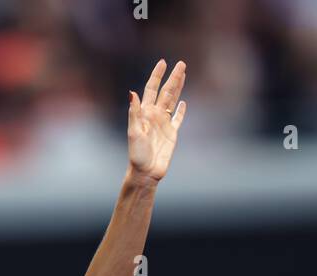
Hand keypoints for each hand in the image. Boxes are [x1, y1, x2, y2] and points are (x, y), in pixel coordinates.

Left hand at [127, 59, 186, 183]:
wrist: (146, 172)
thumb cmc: (137, 155)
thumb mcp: (133, 132)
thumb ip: (134, 113)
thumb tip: (132, 93)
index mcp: (145, 113)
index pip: (151, 89)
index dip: (157, 76)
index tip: (163, 62)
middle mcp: (154, 115)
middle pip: (166, 92)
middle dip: (173, 77)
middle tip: (181, 63)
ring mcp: (164, 124)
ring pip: (173, 101)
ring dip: (179, 88)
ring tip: (184, 75)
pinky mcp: (172, 134)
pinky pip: (178, 119)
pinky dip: (181, 111)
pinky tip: (184, 102)